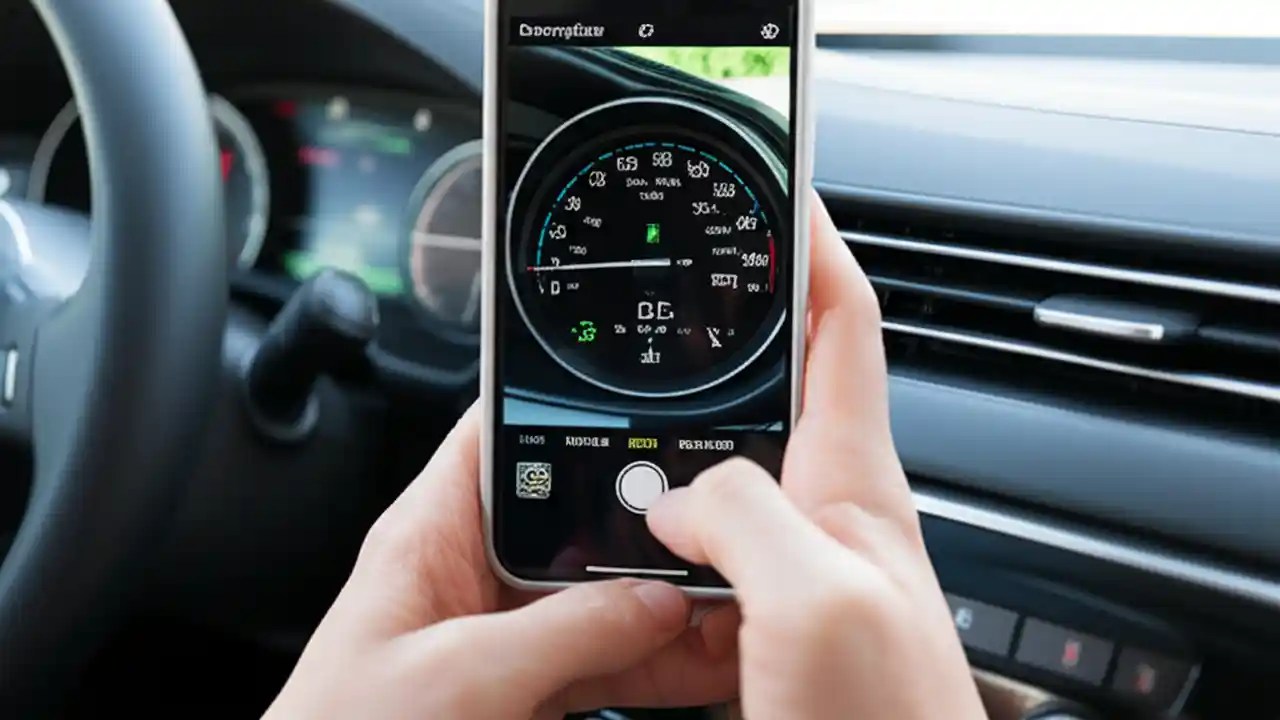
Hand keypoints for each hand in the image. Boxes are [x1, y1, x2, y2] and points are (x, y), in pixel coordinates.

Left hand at [265, 409, 738, 718]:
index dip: (563, 405)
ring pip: (604, 594)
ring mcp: (508, 633)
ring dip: (668, 598)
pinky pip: (609, 658)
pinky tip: (707, 657)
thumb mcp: (456, 675)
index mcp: (432, 533)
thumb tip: (655, 602)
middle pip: (576, 518)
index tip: (638, 401)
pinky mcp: (530, 686)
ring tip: (735, 597)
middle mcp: (474, 572)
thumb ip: (562, 633)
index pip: (500, 434)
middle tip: (718, 524)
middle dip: (645, 521)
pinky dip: (661, 660)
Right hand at [647, 197, 986, 719]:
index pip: (844, 331)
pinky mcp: (764, 626)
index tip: (776, 196)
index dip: (811, 250)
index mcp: (852, 487)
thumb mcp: (815, 600)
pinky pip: (705, 550)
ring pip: (728, 473)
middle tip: (678, 293)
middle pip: (777, 390)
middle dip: (730, 335)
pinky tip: (630, 538)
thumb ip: (742, 515)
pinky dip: (662, 528)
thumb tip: (679, 494)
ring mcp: (795, 572)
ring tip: (630, 412)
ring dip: (680, 440)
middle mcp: (826, 519)